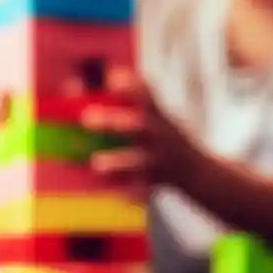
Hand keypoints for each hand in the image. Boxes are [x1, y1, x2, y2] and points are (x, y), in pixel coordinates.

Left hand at [80, 69, 202, 197]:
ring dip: (118, 161)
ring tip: (96, 164)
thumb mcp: (155, 114)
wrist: (199, 172)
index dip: (131, 85)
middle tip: (87, 118)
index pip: (146, 94)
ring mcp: (160, 159)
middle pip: (139, 124)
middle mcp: (159, 134)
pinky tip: (115, 195)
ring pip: (139, 160)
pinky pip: (143, 190)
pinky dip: (130, 193)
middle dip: (113, 121)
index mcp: (156, 114)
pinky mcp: (158, 183)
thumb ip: (122, 100)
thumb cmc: (162, 137)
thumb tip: (72, 85)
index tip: (112, 77)